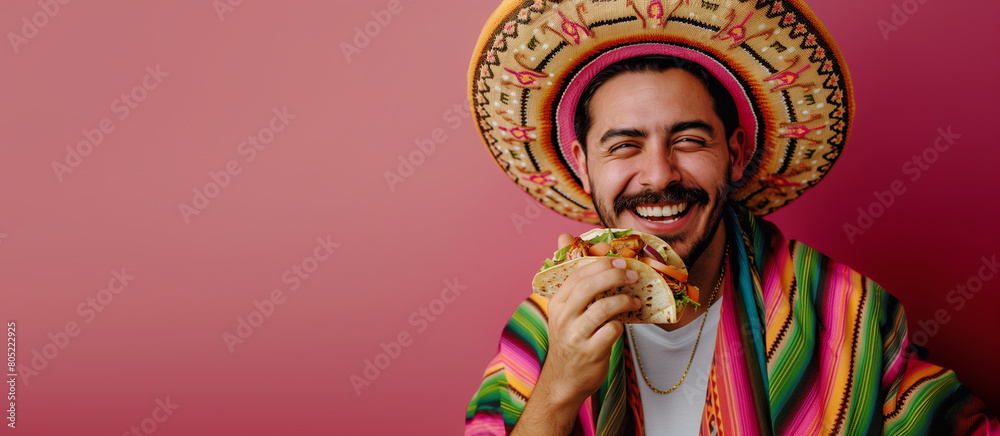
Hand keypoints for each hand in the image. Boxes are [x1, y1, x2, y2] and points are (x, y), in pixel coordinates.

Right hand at [539, 256, 640, 405]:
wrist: (563, 379)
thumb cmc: (569, 339)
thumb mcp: (564, 308)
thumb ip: (570, 276)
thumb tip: (564, 236)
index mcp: (557, 303)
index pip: (577, 275)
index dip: (601, 264)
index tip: (620, 261)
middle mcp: (563, 317)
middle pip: (588, 287)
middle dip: (614, 276)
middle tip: (632, 274)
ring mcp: (575, 335)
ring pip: (602, 308)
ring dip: (623, 300)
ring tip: (634, 300)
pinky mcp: (590, 352)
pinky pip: (611, 331)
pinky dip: (621, 324)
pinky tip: (626, 322)